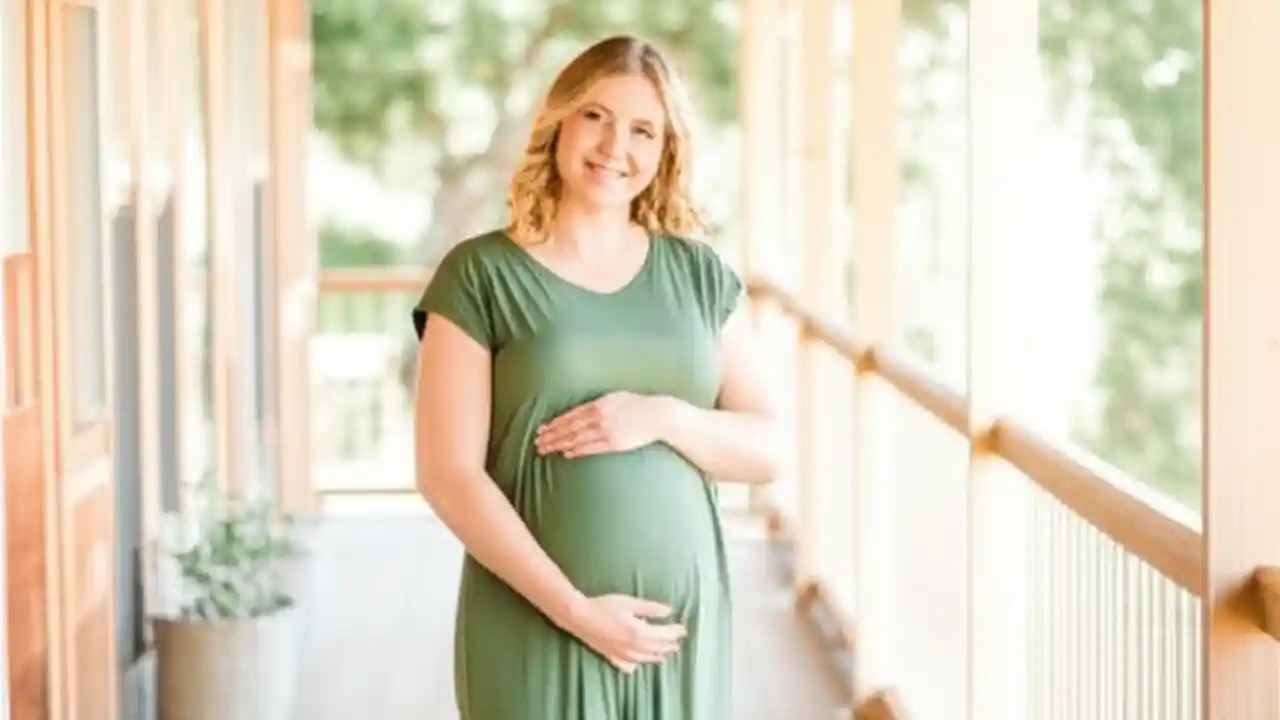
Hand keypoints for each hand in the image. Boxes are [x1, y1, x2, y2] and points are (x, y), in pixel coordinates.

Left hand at [536, 392, 676, 457]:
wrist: (658, 416)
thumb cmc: (637, 405)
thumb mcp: (615, 397)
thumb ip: (597, 403)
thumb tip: (581, 411)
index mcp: (599, 404)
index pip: (571, 415)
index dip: (555, 423)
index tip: (542, 429)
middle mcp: (600, 417)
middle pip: (570, 427)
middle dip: (552, 435)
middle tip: (538, 442)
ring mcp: (606, 431)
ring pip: (577, 439)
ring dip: (560, 444)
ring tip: (547, 449)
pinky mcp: (614, 443)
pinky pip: (591, 448)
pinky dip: (577, 450)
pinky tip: (566, 453)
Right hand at [561, 594, 686, 672]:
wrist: (580, 618)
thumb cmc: (604, 607)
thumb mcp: (629, 602)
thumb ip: (650, 608)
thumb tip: (668, 611)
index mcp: (640, 633)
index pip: (664, 635)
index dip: (675, 632)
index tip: (683, 628)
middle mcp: (634, 647)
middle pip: (657, 648)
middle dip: (669, 644)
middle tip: (678, 641)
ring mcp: (622, 654)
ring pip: (645, 659)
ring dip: (657, 656)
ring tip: (665, 654)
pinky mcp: (611, 656)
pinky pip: (628, 665)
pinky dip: (636, 665)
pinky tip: (637, 666)